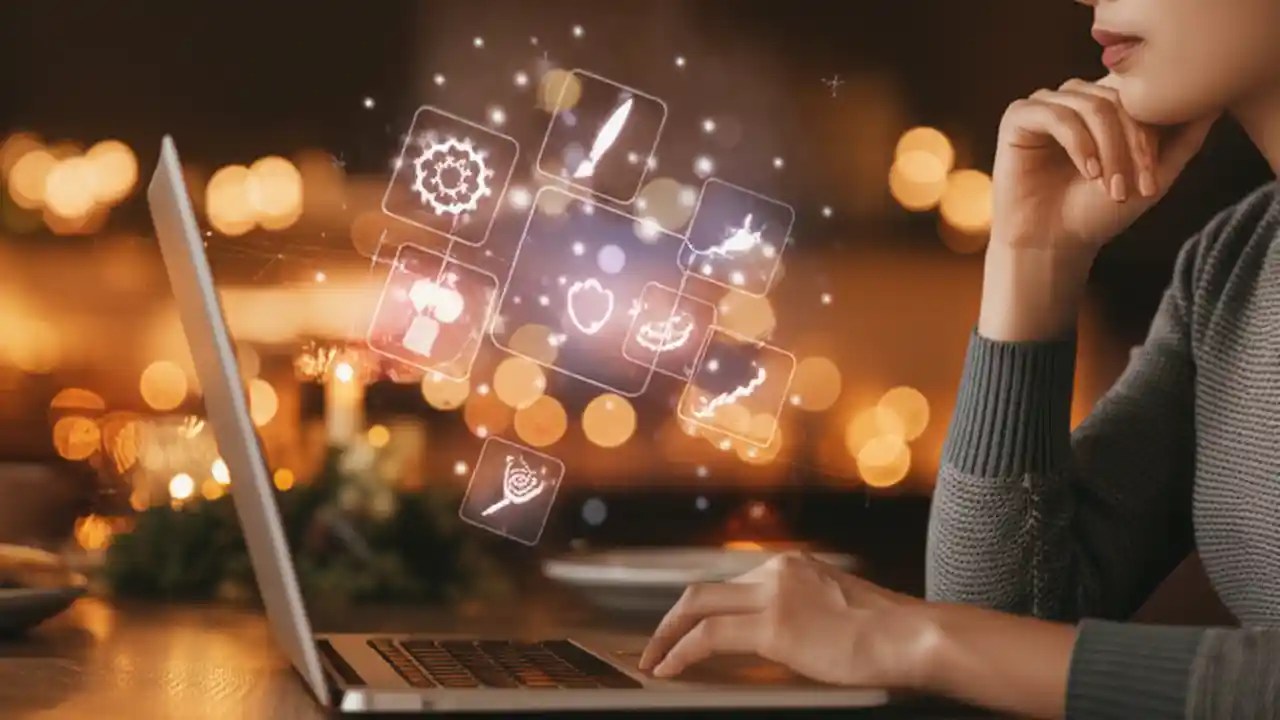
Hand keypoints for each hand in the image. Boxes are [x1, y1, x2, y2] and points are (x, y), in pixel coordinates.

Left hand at [638, 553, 931, 688]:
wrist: (912, 635)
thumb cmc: (889, 634)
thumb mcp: (838, 611)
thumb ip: (806, 614)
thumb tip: (789, 637)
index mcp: (792, 567)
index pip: (732, 586)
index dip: (703, 611)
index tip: (687, 631)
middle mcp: (777, 571)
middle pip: (704, 589)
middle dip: (671, 617)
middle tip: (654, 644)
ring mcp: (773, 595)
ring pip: (697, 606)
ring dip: (668, 635)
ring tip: (654, 660)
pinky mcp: (773, 626)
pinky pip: (709, 636)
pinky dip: (682, 651)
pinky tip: (670, 668)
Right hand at [993, 76, 1215, 250]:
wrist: (1052, 244)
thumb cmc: (1097, 212)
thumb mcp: (1153, 174)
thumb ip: (1183, 138)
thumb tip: (1215, 102)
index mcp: (1104, 104)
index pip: (1139, 93)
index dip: (1152, 131)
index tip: (1154, 183)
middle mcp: (1075, 98)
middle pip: (1117, 98)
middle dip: (1133, 144)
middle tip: (1136, 186)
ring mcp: (1046, 104)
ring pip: (1091, 106)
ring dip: (1109, 149)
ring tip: (1111, 186)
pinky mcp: (1018, 116)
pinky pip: (1058, 116)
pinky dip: (1078, 144)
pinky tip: (1087, 173)